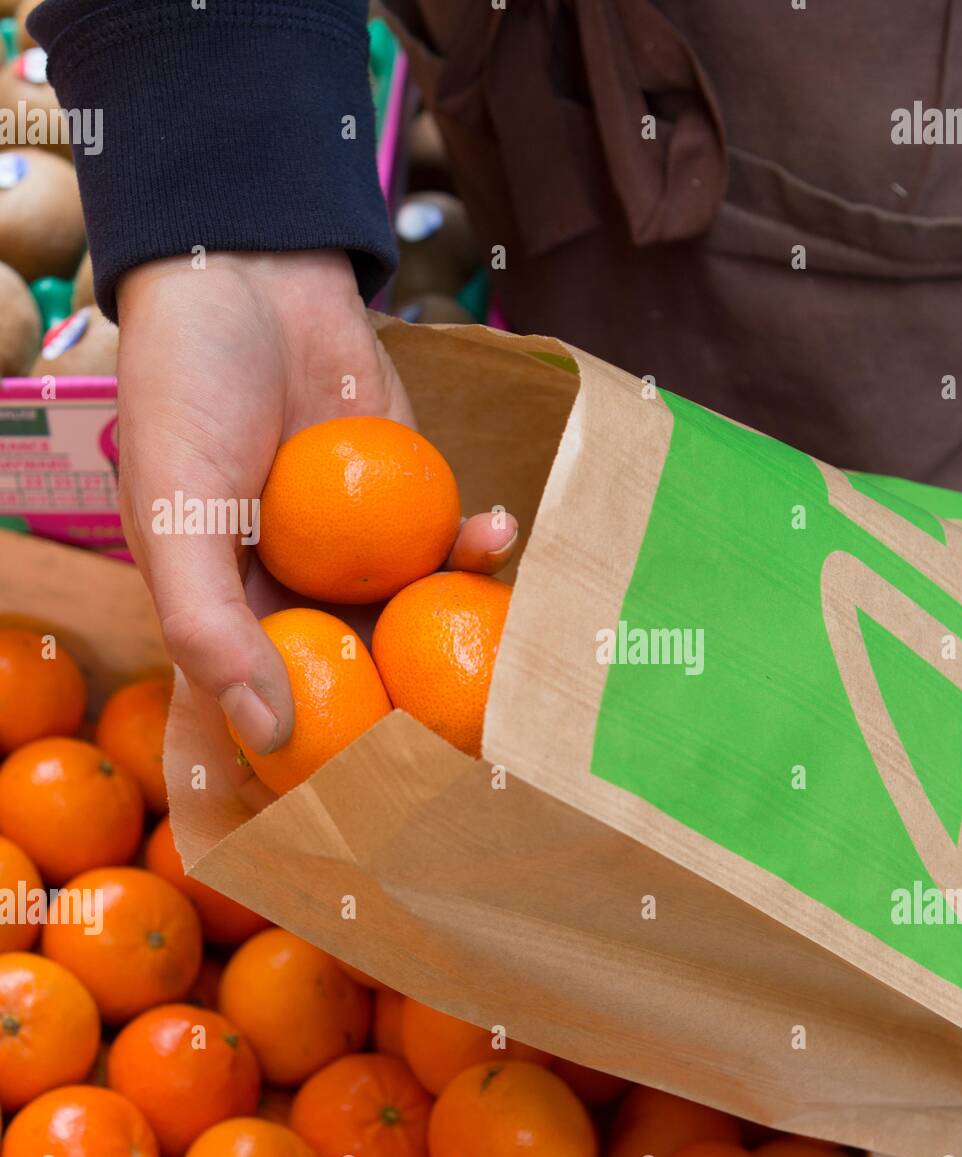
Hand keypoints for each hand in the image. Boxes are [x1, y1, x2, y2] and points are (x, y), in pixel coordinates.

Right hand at [116, 250, 515, 760]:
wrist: (247, 276)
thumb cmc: (187, 393)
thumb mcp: (175, 516)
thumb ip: (210, 630)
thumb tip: (267, 739)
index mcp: (236, 616)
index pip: (279, 715)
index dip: (325, 765)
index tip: (385, 805)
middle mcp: (304, 595)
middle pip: (370, 683)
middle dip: (423, 720)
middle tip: (482, 751)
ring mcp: (365, 553)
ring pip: (424, 621)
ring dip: (472, 639)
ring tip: (518, 656)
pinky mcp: (413, 501)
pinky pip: (454, 546)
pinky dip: (480, 545)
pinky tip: (497, 529)